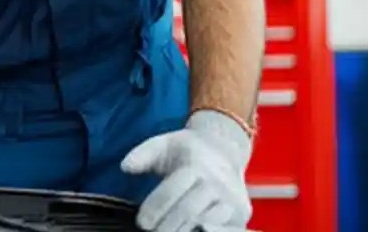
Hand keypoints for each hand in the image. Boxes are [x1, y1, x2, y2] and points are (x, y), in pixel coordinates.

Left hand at [121, 110, 252, 231]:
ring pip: (208, 224)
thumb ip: (143, 154)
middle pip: (189, 210)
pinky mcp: (242, 216)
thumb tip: (125, 167)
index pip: (173, 190)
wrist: (225, 150)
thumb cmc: (188, 151)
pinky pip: (225, 230)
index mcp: (197, 166)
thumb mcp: (164, 144)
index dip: (156, 208)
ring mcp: (232, 201)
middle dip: (167, 225)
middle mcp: (218, 184)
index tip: (142, 222)